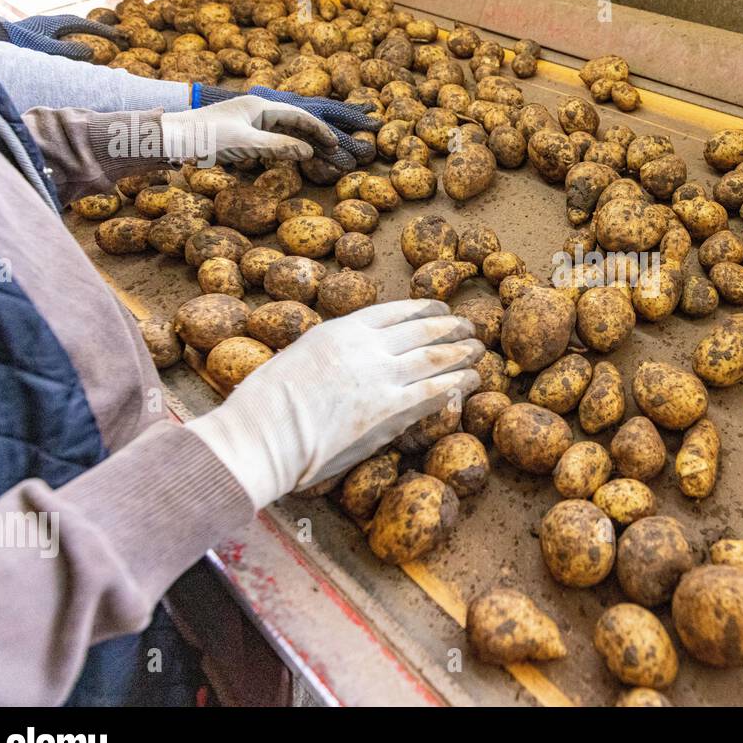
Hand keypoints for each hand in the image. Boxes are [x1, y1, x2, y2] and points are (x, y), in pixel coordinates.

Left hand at [0, 14, 125, 60]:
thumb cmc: (18, 47)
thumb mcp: (46, 49)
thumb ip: (69, 50)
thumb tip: (91, 51)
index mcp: (54, 23)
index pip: (84, 23)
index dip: (103, 30)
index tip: (120, 36)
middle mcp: (49, 22)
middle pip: (79, 23)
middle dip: (99, 29)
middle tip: (117, 37)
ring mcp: (43, 28)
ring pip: (71, 27)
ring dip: (88, 32)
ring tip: (102, 40)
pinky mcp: (38, 35)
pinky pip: (64, 34)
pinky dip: (77, 37)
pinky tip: (79, 46)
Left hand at [161, 95, 338, 166]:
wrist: (173, 138)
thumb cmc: (207, 137)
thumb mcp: (247, 144)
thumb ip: (279, 147)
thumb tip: (309, 151)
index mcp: (260, 106)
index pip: (298, 115)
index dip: (318, 129)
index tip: (333, 143)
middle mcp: (255, 109)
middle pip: (292, 120)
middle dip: (313, 134)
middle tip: (331, 149)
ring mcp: (246, 119)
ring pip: (281, 128)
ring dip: (299, 140)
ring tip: (316, 153)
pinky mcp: (238, 131)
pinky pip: (268, 136)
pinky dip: (283, 145)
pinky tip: (288, 154)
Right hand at [186, 300, 483, 509]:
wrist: (263, 435)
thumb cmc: (264, 405)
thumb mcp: (297, 357)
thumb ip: (328, 353)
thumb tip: (343, 358)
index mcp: (340, 329)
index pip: (394, 311)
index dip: (422, 309)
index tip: (438, 308)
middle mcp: (366, 346)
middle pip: (421, 329)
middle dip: (449, 326)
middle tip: (469, 326)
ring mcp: (380, 377)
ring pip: (435, 357)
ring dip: (461, 351)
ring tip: (478, 349)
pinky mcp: (390, 411)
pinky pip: (435, 390)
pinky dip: (458, 382)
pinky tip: (472, 379)